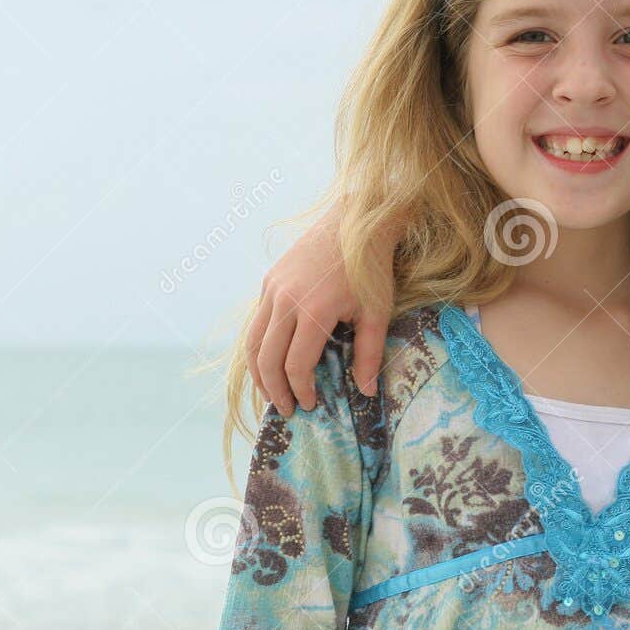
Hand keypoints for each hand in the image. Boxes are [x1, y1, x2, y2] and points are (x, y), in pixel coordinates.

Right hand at [247, 208, 395, 414]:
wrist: (356, 220)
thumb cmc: (371, 269)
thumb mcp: (376, 314)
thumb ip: (369, 355)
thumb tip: (366, 392)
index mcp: (314, 311)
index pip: (296, 365)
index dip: (301, 390)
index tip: (311, 405)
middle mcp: (286, 300)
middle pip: (266, 358)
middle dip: (275, 390)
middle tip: (287, 410)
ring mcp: (273, 288)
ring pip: (252, 341)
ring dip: (259, 373)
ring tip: (272, 393)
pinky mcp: (269, 280)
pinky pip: (257, 322)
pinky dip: (259, 348)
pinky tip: (271, 361)